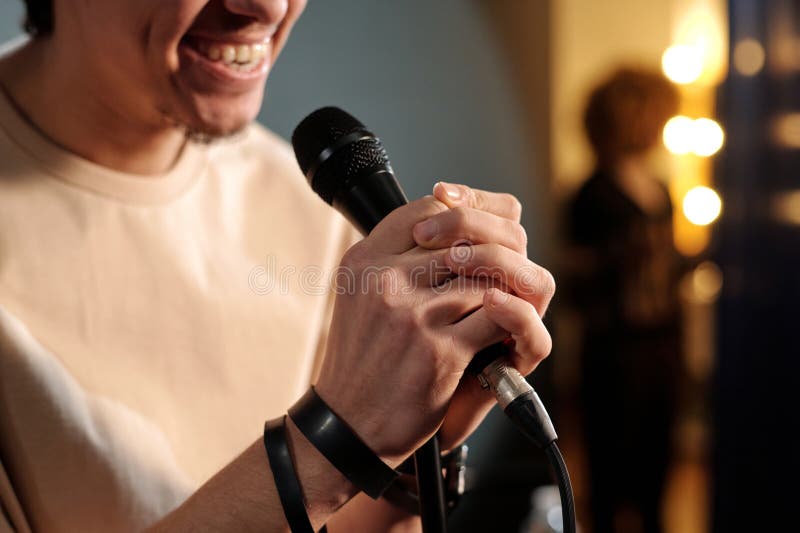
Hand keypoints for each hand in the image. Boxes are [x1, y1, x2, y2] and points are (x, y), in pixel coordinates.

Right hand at [314, 183, 554, 464]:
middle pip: (462, 238)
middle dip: (491, 255)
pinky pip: (495, 318)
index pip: (427, 212)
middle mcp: (383, 281)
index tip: (477, 236)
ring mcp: (413, 315)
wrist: (348, 425)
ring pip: (484, 277)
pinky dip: (505, 323)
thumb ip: (396, 261)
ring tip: (498, 304)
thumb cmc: (361, 360)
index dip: (462, 217)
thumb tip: (452, 227)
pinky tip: (497, 333)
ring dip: (498, 291)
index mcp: (363, 261)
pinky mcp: (440, 350)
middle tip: (500, 272)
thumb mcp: (362, 297)